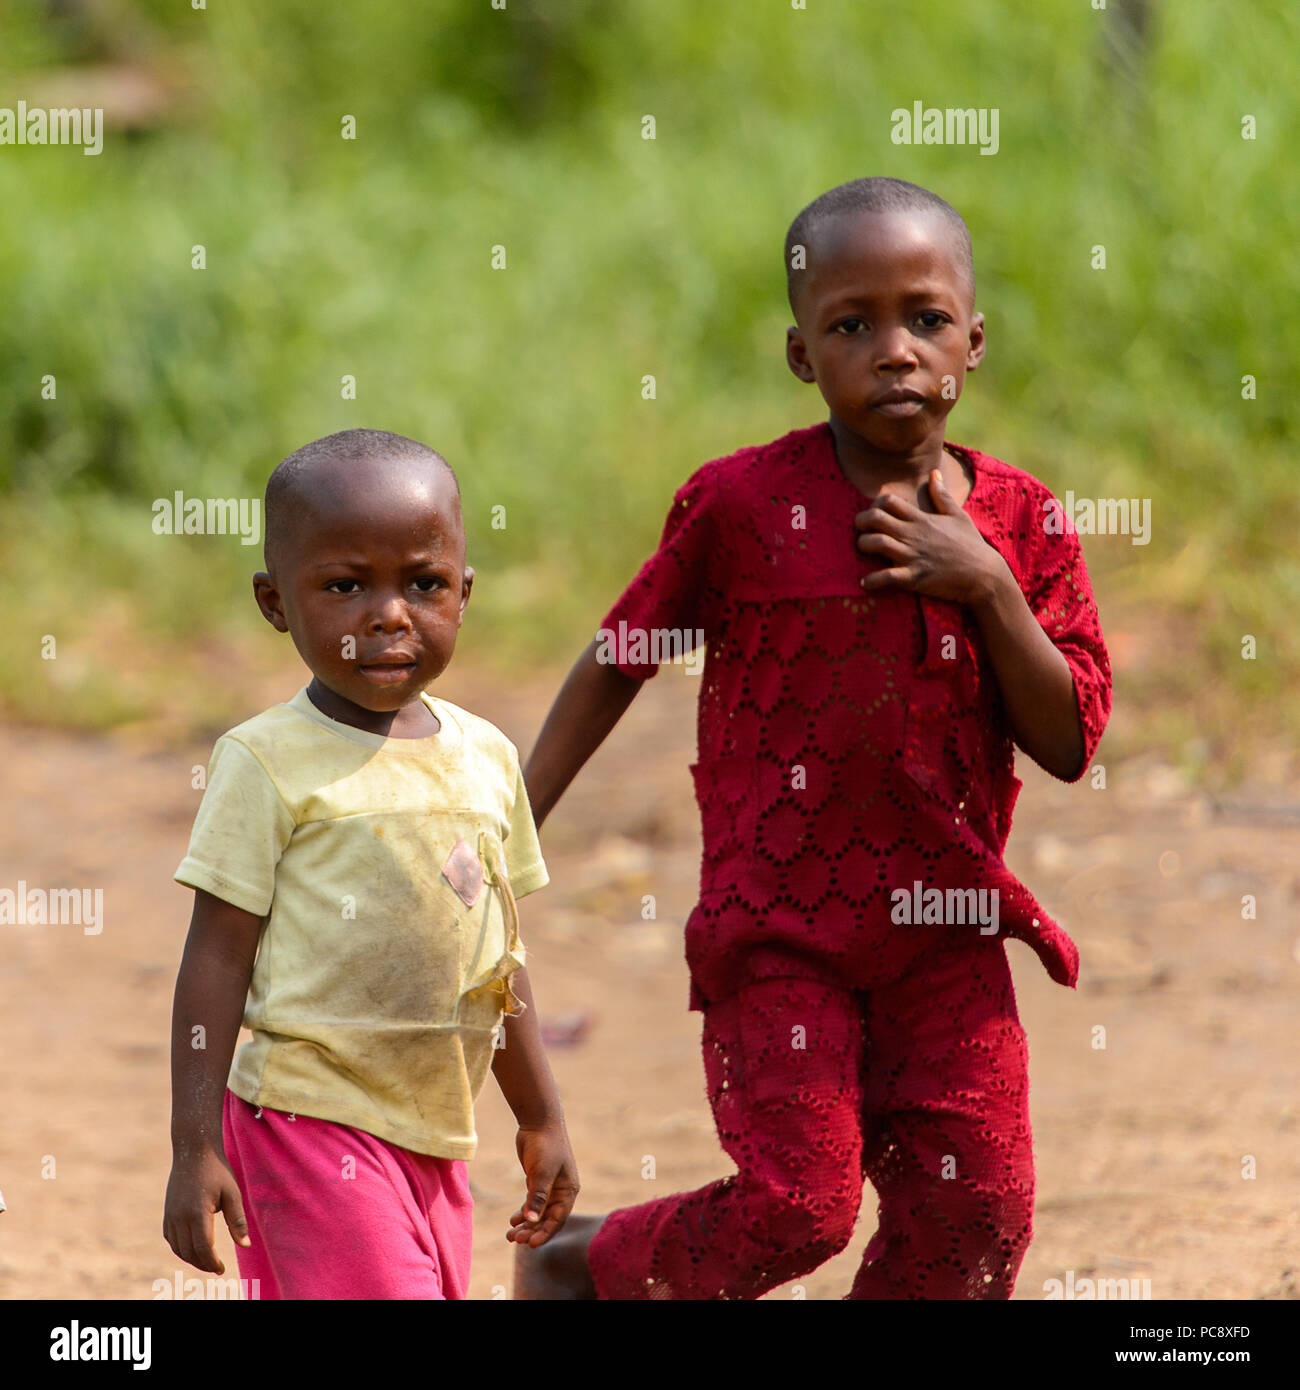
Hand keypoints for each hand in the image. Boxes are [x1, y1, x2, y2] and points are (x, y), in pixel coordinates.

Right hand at [163, 1146, 249, 1273]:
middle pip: (189, 1252)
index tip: (222, 1269)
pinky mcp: (167, 1212)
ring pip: (178, 1248)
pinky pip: (171, 1238)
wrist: (194, 1151)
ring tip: (207, 1260)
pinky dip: (181, 1248)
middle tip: (217, 1267)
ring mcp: (171, 1215)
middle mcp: (180, 1217)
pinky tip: (193, 1248)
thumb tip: (246, 1245)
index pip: (203, 1248)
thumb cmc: (217, 1171)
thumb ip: (238, 1220)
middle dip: (203, 1264)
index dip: (212, 1262)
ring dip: (191, 1258)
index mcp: (197, 1212)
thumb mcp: (232, 1193)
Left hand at [506, 1120, 578, 1247]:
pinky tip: (513, 1220)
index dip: (544, 1233)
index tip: (530, 1245)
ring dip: (526, 1224)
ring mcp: (549, 1186)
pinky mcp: (537, 1180)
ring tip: (510, 1235)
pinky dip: (523, 1212)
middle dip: (532, 1231)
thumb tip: (532, 1221)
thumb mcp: (541, 1172)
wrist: (539, 1121)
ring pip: (538, 1212)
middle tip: (515, 1239)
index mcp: (568, 1191)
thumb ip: (537, 1197)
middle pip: (547, 1219)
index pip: (557, 1219)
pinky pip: (532, 1202)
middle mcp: (561, 1191)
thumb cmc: (545, 1145)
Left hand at [854, 469, 1007, 606]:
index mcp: (922, 519)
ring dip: (863, 546)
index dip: (874, 504)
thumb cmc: (971, 545)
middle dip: (860, 523)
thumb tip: (934, 474)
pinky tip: (864, 582)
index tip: (873, 515)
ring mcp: (913, 556)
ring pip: (876, 543)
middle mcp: (914, 534)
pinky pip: (886, 577)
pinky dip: (871, 580)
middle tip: (860, 531)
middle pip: (875, 519)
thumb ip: (942, 495)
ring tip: (862, 551)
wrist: (984, 575)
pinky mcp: (914, 578)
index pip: (889, 501)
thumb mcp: (958, 516)